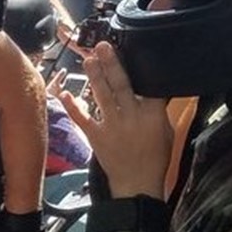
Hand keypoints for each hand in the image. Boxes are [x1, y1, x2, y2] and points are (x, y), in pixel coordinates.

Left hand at [55, 41, 171, 198]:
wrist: (137, 186)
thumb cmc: (155, 159)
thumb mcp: (166, 132)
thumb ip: (159, 111)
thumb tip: (157, 91)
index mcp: (153, 114)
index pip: (148, 85)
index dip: (141, 67)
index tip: (133, 49)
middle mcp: (132, 116)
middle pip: (121, 85)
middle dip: (111, 64)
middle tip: (103, 46)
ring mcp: (113, 126)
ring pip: (103, 96)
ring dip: (95, 77)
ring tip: (88, 60)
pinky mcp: (97, 137)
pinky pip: (83, 119)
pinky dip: (73, 106)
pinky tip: (65, 93)